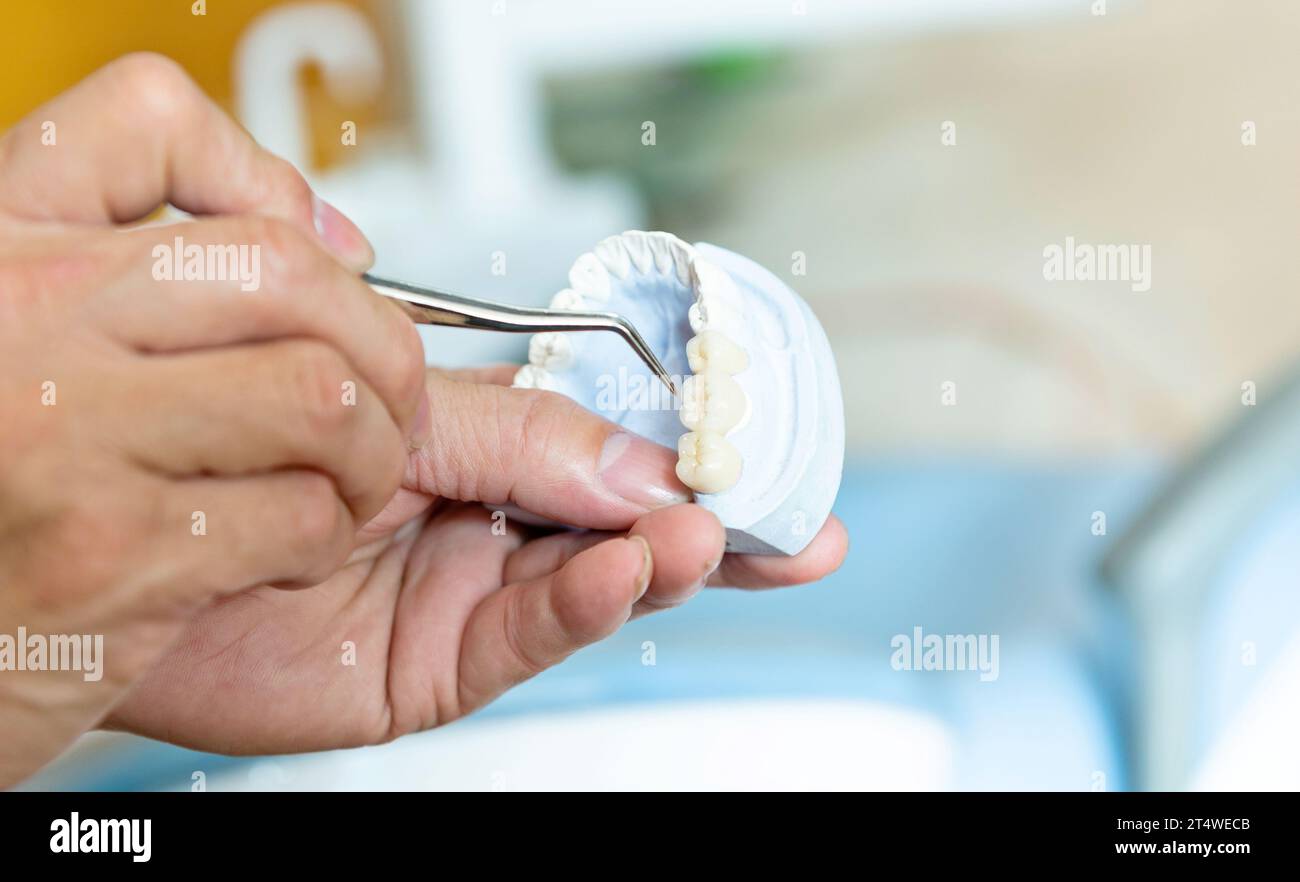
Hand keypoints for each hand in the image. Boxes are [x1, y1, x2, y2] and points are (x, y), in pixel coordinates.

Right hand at [0, 54, 425, 785]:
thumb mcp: (25, 349)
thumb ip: (147, 278)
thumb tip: (336, 240)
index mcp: (1, 252)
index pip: (142, 119)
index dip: (259, 171)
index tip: (323, 249)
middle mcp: (21, 318)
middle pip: (286, 269)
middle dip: (381, 342)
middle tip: (387, 398)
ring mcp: (63, 435)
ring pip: (322, 392)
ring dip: (371, 452)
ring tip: (345, 483)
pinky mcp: (111, 553)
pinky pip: (300, 512)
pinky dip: (325, 535)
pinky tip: (282, 553)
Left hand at [105, 366, 848, 753]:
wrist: (145, 537)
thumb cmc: (254, 447)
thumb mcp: (405, 410)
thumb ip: (527, 435)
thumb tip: (648, 467)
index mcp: (493, 445)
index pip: (620, 443)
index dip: (696, 449)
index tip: (767, 448)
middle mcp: (496, 522)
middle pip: (634, 523)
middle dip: (718, 523)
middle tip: (791, 523)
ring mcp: (477, 594)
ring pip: (596, 581)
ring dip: (663, 562)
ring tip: (711, 537)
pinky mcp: (446, 662)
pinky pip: (530, 631)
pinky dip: (585, 603)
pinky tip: (627, 572)